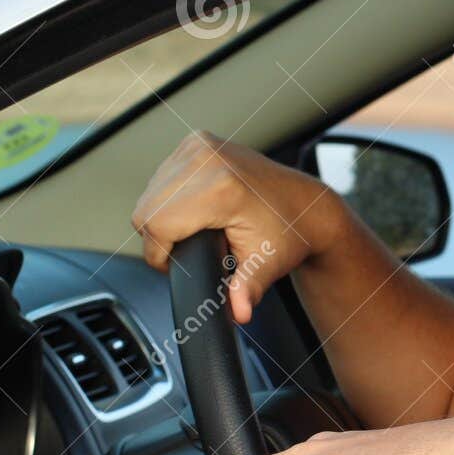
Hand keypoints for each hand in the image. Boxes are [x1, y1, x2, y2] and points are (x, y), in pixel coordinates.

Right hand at [131, 130, 345, 322]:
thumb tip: (238, 313)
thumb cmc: (288, 232)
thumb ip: (245, 290)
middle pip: (147, 209)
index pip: (156, 224)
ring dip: (163, 216)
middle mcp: (207, 159)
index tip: (177, 265)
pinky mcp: (197, 141)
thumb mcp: (266, 265)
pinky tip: (196, 209)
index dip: (161, 254)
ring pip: (150, 193)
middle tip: (191, 249)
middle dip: (161, 237)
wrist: (306, 205)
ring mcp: (201, 145)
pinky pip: (161, 177)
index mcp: (220, 187)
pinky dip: (169, 197)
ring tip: (197, 228)